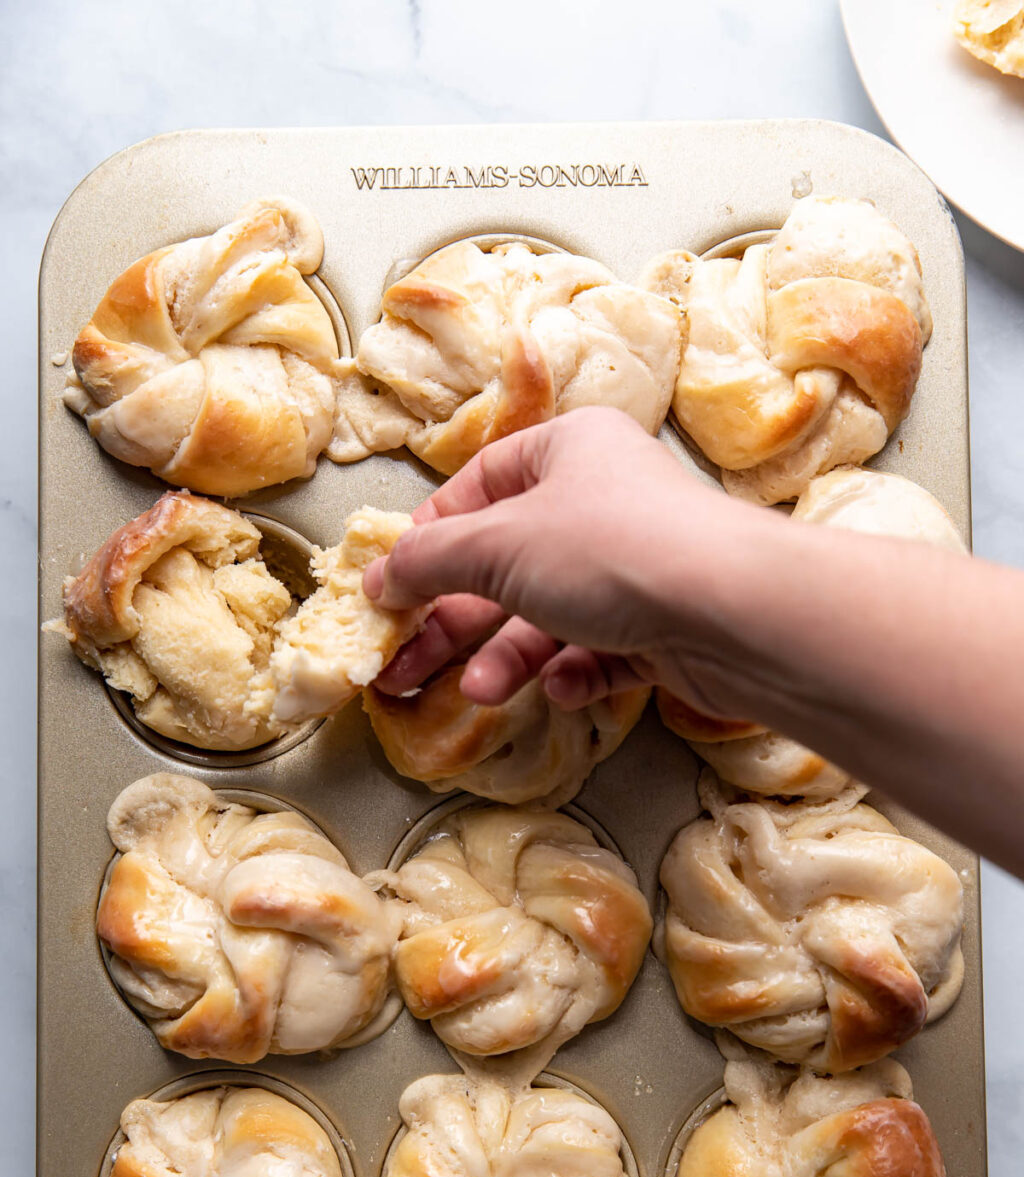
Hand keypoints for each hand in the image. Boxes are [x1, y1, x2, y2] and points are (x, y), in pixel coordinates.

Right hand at [364, 407, 776, 713]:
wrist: (732, 611)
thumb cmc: (610, 550)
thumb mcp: (497, 545)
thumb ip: (430, 560)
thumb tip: (379, 575)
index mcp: (568, 450)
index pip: (479, 486)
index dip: (431, 538)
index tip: (392, 587)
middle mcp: (604, 501)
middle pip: (507, 562)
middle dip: (453, 620)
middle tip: (401, 667)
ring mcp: (638, 567)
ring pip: (551, 615)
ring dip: (509, 657)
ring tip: (481, 692)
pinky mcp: (664, 627)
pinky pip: (601, 650)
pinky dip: (574, 673)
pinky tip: (563, 689)